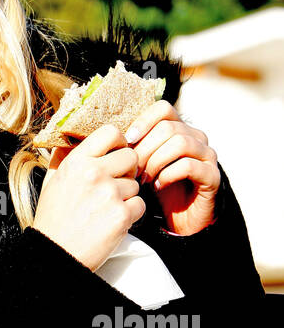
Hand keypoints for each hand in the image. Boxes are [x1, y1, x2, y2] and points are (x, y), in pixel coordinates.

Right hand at [32, 124, 145, 270]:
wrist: (55, 254)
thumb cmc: (53, 218)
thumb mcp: (51, 181)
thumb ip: (63, 156)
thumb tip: (72, 136)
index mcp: (76, 162)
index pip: (111, 132)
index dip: (119, 142)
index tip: (117, 153)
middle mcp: (93, 173)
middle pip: (131, 156)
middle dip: (127, 170)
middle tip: (115, 185)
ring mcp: (109, 194)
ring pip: (136, 184)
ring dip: (127, 196)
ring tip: (106, 208)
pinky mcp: (121, 215)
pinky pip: (140, 205)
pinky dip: (131, 214)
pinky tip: (112, 221)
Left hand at [124, 102, 219, 235]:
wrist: (180, 218)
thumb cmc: (159, 187)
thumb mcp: (143, 163)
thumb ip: (135, 146)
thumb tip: (115, 135)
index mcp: (180, 129)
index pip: (163, 108)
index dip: (144, 121)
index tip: (129, 140)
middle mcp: (197, 138)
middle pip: (168, 128)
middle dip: (145, 149)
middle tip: (133, 169)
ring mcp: (207, 155)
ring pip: (180, 143)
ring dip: (156, 161)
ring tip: (144, 178)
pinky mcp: (212, 175)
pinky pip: (188, 165)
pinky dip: (167, 175)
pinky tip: (157, 186)